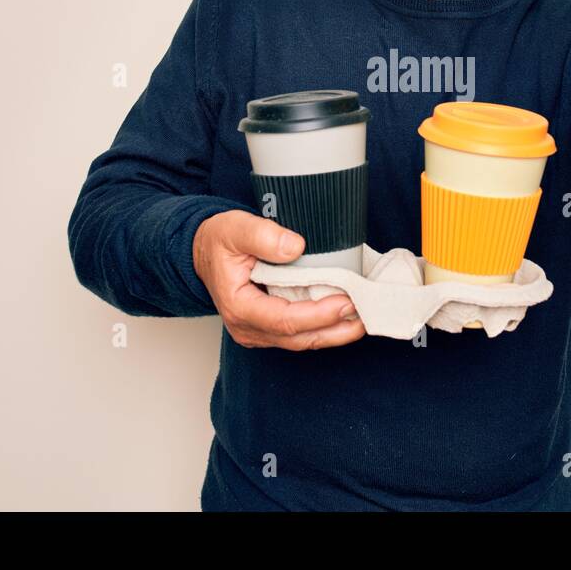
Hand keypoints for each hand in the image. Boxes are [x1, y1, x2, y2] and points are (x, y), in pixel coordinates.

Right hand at [193, 210, 363, 349]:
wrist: (204, 252)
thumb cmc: (219, 241)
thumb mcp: (235, 228)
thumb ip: (263, 235)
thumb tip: (295, 246)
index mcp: (238, 306)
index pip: (284, 319)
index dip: (318, 314)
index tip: (346, 301)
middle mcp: (247, 327)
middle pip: (298, 338)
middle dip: (335, 330)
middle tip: (366, 315)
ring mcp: (258, 332)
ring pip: (301, 341)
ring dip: (334, 333)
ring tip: (363, 320)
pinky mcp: (268, 329)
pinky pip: (299, 334)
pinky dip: (324, 328)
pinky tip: (345, 318)